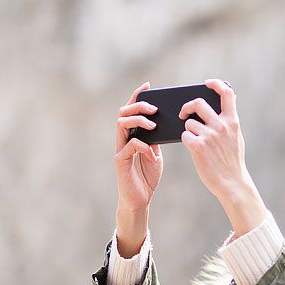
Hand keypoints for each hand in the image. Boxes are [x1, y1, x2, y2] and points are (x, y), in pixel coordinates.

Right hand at [114, 82, 162, 255]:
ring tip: (153, 124)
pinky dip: (142, 145)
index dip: (138, 96)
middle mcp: (123, 139)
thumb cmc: (147, 176)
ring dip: (138, 120)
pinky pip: (129, 146)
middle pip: (124, 112)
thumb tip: (164, 123)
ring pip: (122, 124)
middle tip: (154, 108)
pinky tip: (151, 152)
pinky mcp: (120, 161)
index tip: (148, 85)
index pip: (132, 110)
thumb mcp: (156, 154)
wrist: (140, 199)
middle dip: (138, 105)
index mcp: (132, 134)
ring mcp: (120, 149)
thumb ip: (156, 139)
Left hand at [178, 79, 267, 236]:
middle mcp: (221, 125)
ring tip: (197, 143)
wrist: (232, 183)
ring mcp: (209, 135)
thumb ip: (231, 120)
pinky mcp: (198, 146)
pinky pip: (185, 136)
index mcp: (232, 121)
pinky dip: (187, 141)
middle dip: (187, 107)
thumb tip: (232, 98)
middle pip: (198, 103)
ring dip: (189, 131)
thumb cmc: (232, 162)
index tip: (206, 84)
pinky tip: (194, 149)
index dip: (215, 84)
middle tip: (183, 114)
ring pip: (189, 123)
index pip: (226, 93)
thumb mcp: (237, 137)